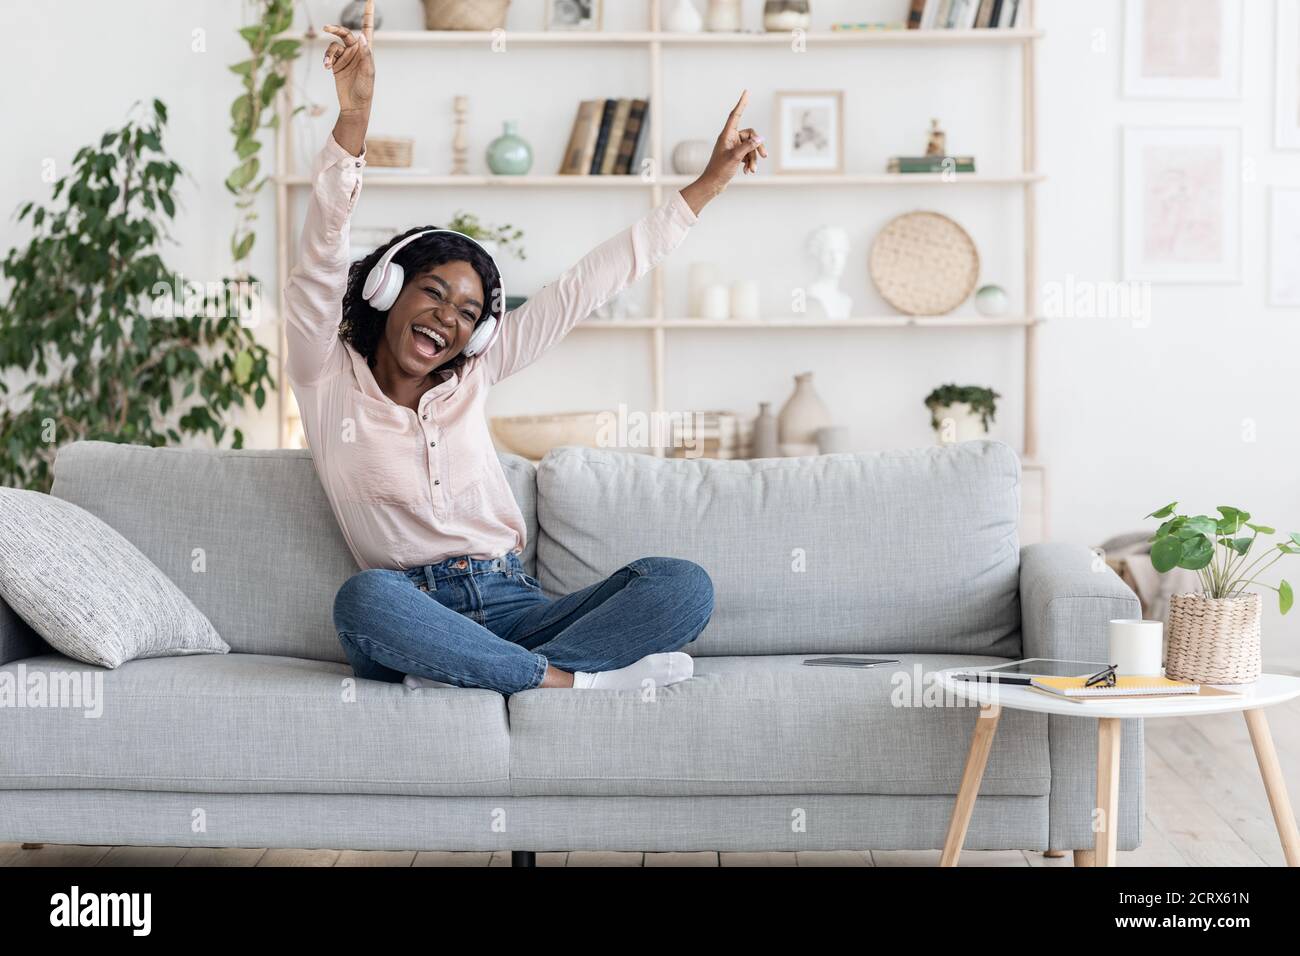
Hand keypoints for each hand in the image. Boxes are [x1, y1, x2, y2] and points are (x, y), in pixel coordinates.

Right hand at [322, 20, 374, 115]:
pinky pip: (328, 55)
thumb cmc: (365, 90)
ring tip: (327, 63)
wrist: (354, 105)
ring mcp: (345, 57)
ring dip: (328, 52)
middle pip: (345, 33)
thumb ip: (366, 54)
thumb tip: (362, 37)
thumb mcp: (368, 73)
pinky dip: (326, 58)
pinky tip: (326, 66)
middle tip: (326, 28)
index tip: (370, 0)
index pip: (367, 29)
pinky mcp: (335, 64)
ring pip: (334, 45)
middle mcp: (356, 51)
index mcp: (366, 51)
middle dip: (336, 29)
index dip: (368, 15)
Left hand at [679, 90, 766, 214]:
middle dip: (757, 146)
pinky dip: (750, 162)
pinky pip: (748, 154)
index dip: (742, 103)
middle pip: (750, 135)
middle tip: (764, 156)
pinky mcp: (736, 155)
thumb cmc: (719, 170)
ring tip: (752, 170)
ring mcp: (733, 146)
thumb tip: (760, 138)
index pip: (736, 115)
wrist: (713, 184)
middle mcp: (730, 138)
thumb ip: (748, 146)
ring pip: (751, 146)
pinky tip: (748, 171)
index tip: (746, 92)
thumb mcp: (735, 157)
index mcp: (726, 135)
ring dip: (753, 158)